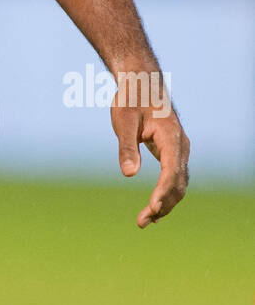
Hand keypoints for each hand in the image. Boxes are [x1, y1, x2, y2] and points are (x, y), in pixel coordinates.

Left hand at [111, 76, 189, 227]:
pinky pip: (174, 178)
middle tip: (142, 222)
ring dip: (165, 203)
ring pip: (178, 183)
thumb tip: (129, 174)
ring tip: (145, 221)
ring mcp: (179, 150)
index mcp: (171, 136)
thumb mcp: (124, 120)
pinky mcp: (173, 152)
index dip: (163, 191)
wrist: (142, 82)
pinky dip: (167, 194)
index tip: (152, 207)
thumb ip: (127, 146)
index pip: (171, 170)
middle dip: (163, 204)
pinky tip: (154, 208)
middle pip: (178, 182)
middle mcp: (181, 145)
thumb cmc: (132, 99)